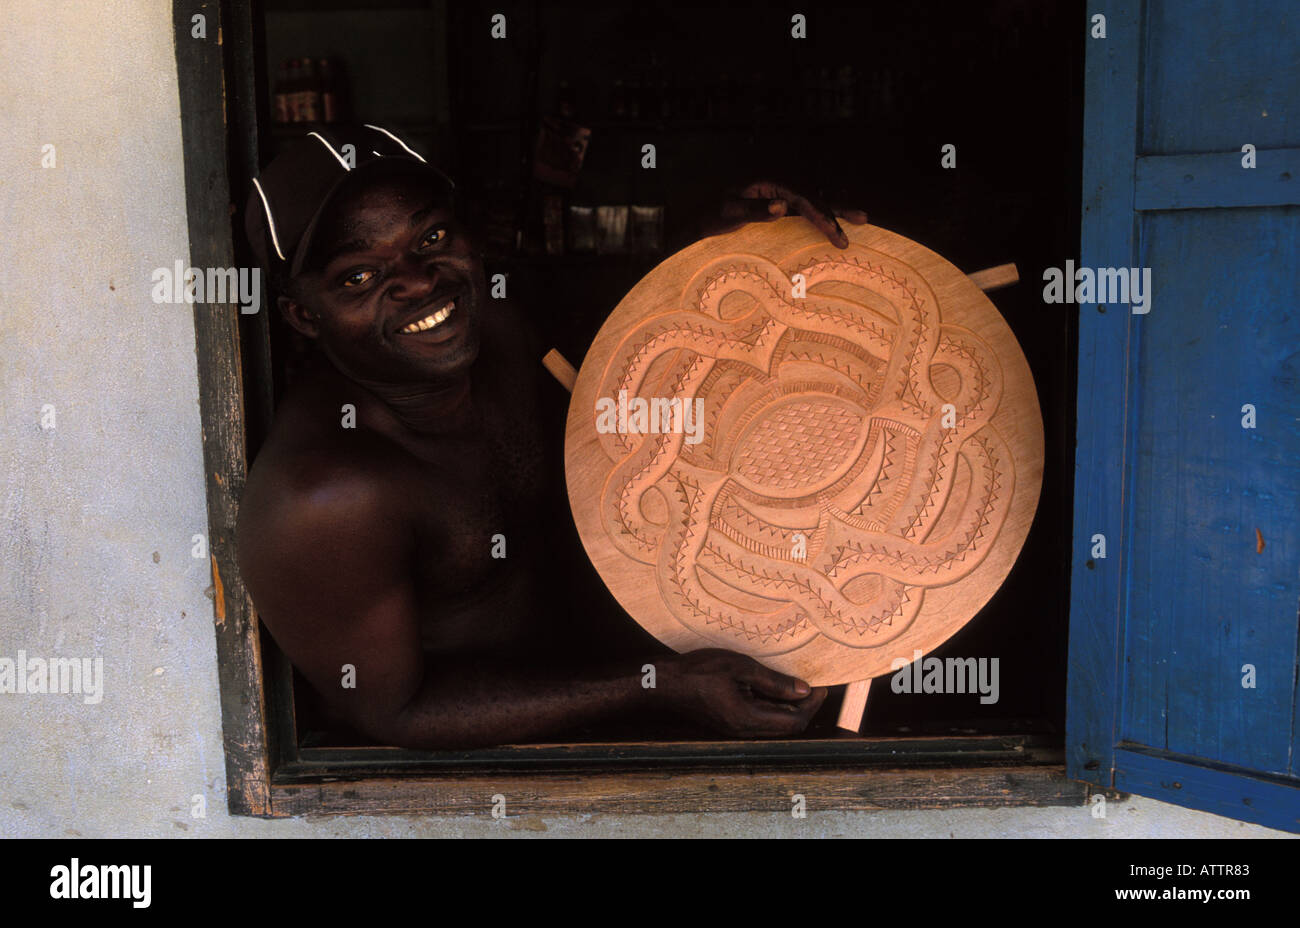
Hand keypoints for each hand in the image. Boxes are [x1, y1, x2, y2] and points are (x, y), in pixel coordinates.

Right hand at [656, 649, 828, 737]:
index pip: (794, 722)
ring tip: (795, 682)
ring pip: (774, 724)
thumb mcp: (740, 667)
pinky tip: (771, 686)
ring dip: (788, 706)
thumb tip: (803, 690)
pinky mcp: (729, 721)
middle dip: (804, 707)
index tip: (821, 685)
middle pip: (786, 727)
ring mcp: (736, 728)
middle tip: (813, 683)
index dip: (812, 705)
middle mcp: (744, 730)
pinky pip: (760, 719)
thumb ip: (774, 681)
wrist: (663, 683)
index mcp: (748, 719)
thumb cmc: (698, 671)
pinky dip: (773, 705)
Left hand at [703, 181, 868, 247]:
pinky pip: (804, 211)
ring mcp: (779, 196)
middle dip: (837, 212)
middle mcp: (778, 186)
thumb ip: (755, 209)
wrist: (698, 216)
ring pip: (813, 202)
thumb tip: (782, 207)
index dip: (822, 215)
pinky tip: (832, 223)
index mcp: (770, 183)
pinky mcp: (777, 207)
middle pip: (814, 197)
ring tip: (862, 218)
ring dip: (836, 211)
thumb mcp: (729, 213)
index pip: (804, 198)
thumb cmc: (711, 214)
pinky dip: (821, 216)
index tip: (835, 233)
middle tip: (860, 225)